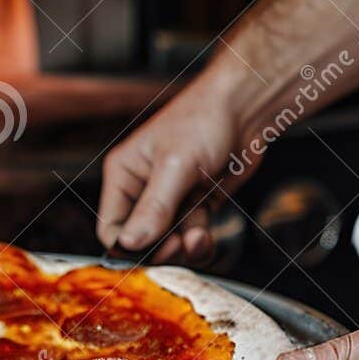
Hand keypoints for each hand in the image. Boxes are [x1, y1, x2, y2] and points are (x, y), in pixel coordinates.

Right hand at [96, 78, 252, 263]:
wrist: (247, 108)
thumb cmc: (204, 119)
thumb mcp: (175, 165)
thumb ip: (153, 208)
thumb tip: (128, 244)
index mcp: (124, 174)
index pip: (111, 227)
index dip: (128, 246)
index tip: (151, 252)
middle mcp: (143, 189)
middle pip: (141, 240)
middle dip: (161, 249)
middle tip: (179, 246)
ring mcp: (172, 199)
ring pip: (169, 242)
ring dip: (185, 247)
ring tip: (199, 237)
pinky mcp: (197, 205)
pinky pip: (191, 237)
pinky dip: (199, 242)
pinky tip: (205, 235)